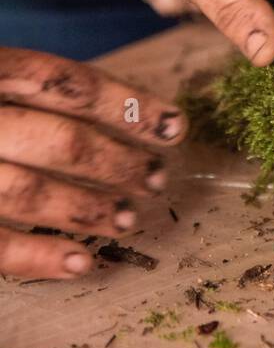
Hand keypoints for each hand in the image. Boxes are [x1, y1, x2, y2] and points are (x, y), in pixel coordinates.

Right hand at [0, 47, 185, 280]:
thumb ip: (26, 87)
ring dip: (85, 210)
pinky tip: (80, 263)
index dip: (126, 106)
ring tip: (126, 219)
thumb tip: (124, 113)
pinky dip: (36, 257)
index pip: (65, 84)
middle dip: (116, 162)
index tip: (174, 126)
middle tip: (155, 179)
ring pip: (24, 192)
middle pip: (55, 139)